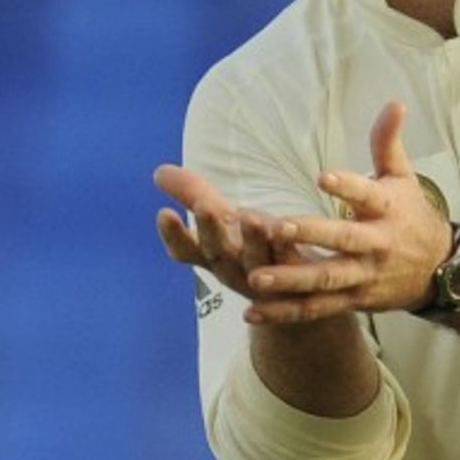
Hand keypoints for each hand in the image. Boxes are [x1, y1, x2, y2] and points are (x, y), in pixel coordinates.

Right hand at [153, 165, 302, 304]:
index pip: (185, 250)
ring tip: (251, 218)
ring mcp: (265, 277)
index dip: (174, 235)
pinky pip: (291, 262)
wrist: (300, 287)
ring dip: (252, 241)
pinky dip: (287, 247)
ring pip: (256, 261)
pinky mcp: (296, 276)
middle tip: (204, 206)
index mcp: (213, 254)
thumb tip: (159, 172)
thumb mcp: (223, 218)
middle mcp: (235, 269)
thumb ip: (194, 195)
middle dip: (210, 230)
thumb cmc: (255, 245)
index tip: (163, 213)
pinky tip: (286, 229)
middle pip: (218, 253)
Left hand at [240, 101, 452, 322]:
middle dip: (311, 236)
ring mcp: (364, 276)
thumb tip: (395, 103)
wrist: (440, 271)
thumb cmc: (412, 216)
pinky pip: (317, 308)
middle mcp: (376, 245)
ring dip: (291, 280)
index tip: (322, 176)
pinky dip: (286, 312)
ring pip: (326, 280)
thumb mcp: (404, 177)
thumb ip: (388, 143)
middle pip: (343, 241)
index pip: (368, 195)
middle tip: (278, 227)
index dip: (347, 186)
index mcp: (387, 209)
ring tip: (256, 278)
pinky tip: (252, 311)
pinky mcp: (354, 301)